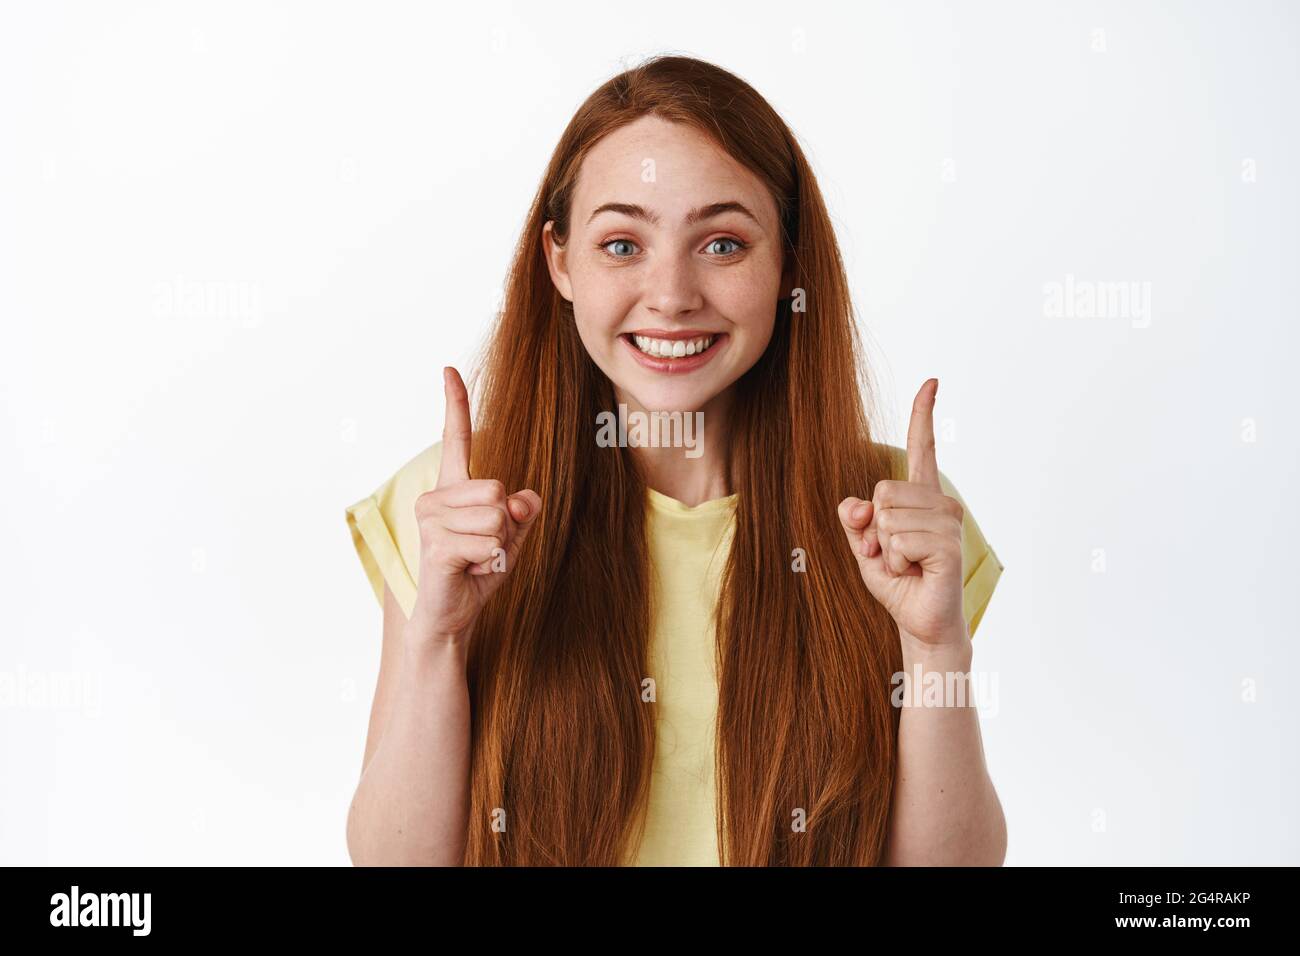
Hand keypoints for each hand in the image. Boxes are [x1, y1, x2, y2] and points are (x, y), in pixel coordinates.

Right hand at [406, 366, 541, 647]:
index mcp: (453, 487)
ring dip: (499, 545)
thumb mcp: (511, 536)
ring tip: (476, 560)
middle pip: (498, 489)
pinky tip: (470, 571)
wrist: (451, 615)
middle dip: (506, 523)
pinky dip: (490, 562)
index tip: (448, 369)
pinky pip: (487, 542)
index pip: (456, 438)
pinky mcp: (435, 546)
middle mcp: (435, 497)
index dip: (455, 404)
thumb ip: (522, 512)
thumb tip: (523, 497)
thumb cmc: (477, 571)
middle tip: (485, 547)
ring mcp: (431, 521)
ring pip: (496, 517)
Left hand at [838, 378, 966, 647]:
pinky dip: (893, 562)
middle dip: (873, 529)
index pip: (922, 448)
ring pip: (887, 518)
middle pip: (882, 492)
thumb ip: (855, 521)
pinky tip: (914, 572)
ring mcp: (948, 524)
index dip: (923, 415)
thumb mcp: (864, 548)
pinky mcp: (949, 546)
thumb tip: (855, 505)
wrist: (919, 622)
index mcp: (921, 497)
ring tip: (906, 565)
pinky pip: (898, 540)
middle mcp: (940, 504)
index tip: (932, 381)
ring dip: (883, 550)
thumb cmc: (897, 582)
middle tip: (892, 555)